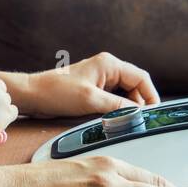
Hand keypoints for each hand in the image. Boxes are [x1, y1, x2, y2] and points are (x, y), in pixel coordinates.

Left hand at [22, 52, 158, 118]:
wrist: (34, 95)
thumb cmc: (57, 92)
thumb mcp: (91, 100)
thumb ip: (117, 105)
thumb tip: (138, 113)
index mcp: (109, 64)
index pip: (142, 78)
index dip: (150, 96)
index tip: (153, 114)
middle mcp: (108, 69)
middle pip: (136, 86)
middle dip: (139, 103)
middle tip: (140, 121)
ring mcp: (101, 79)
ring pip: (126, 94)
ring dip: (128, 107)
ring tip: (127, 122)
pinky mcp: (95, 90)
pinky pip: (115, 99)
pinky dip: (119, 109)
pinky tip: (116, 120)